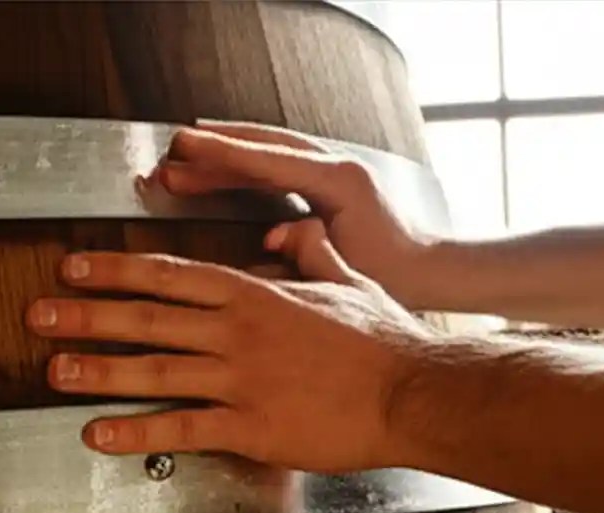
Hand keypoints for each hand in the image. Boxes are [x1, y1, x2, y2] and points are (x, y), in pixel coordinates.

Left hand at [25, 245, 435, 471]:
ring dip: (97, 370)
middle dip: (86, 314)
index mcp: (256, 293)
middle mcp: (238, 332)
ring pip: (154, 370)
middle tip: (39, 313)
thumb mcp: (347, 279)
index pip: (170, 274)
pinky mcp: (251, 427)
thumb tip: (294, 229)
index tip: (75, 266)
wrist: (414, 392)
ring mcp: (241, 379)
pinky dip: (135, 431)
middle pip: (147, 317)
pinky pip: (181, 428)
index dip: (115, 269)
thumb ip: (311, 253)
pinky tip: (99, 433)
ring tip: (53, 370)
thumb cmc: (385, 339)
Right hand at [147, 120, 432, 303]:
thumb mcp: (348, 270)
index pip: (268, 161)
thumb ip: (306, 253)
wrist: (432, 271)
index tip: (184, 146)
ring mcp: (332, 167)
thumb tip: (266, 236)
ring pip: (269, 150)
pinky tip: (219, 169)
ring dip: (226, 152)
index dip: (222, 154)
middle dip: (215, 148)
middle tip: (170, 153)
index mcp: (338, 181)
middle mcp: (335, 164)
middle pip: (263, 146)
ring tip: (182, 156)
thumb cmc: (396, 275)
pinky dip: (245, 163)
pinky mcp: (327, 179)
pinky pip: (277, 164)